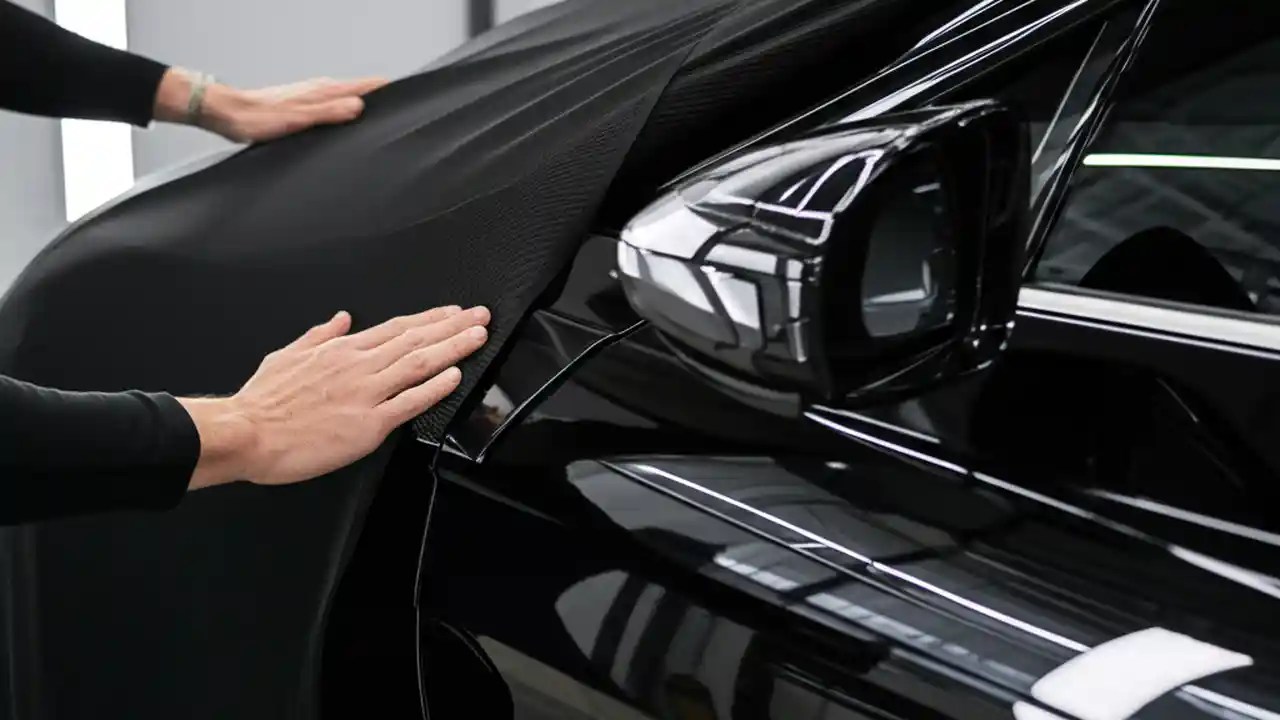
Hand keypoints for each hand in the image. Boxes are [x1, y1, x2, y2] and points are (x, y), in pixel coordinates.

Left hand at [154, 68, 388, 142]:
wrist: (227, 113)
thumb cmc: (259, 119)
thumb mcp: (298, 119)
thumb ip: (330, 112)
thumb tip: (361, 106)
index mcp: (325, 91)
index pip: (367, 85)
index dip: (389, 89)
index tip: (411, 96)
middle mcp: (320, 89)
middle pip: (361, 90)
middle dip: (383, 99)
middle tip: (405, 112)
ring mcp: (311, 96)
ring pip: (348, 98)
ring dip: (365, 106)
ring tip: (383, 119)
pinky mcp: (302, 106)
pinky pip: (334, 106)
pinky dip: (348, 112)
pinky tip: (348, 125)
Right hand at [179, 305, 489, 489]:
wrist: (245, 432)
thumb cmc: (262, 401)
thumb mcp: (286, 354)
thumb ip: (319, 335)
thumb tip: (341, 317)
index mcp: (340, 350)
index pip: (396, 328)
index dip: (430, 319)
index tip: (454, 312)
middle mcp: (358, 366)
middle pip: (416, 339)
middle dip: (453, 326)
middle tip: (481, 316)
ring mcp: (366, 394)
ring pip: (419, 363)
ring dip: (453, 347)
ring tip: (478, 336)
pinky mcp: (368, 425)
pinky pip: (410, 402)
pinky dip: (435, 387)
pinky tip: (455, 375)